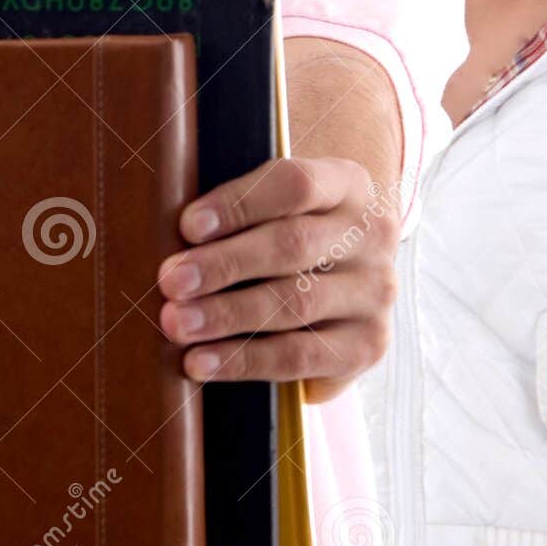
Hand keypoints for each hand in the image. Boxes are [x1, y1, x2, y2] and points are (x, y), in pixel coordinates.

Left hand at [157, 156, 398, 403]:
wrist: (341, 291)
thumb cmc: (288, 240)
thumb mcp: (276, 210)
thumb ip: (238, 213)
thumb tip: (174, 237)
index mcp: (347, 184)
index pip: (296, 184)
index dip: (239, 203)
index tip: (188, 226)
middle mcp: (372, 235)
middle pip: (292, 244)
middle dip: (223, 264)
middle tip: (171, 281)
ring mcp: (375, 292)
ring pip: (295, 301)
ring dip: (227, 314)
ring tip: (177, 323)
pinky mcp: (368, 344)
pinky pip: (301, 355)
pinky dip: (244, 360)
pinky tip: (201, 362)